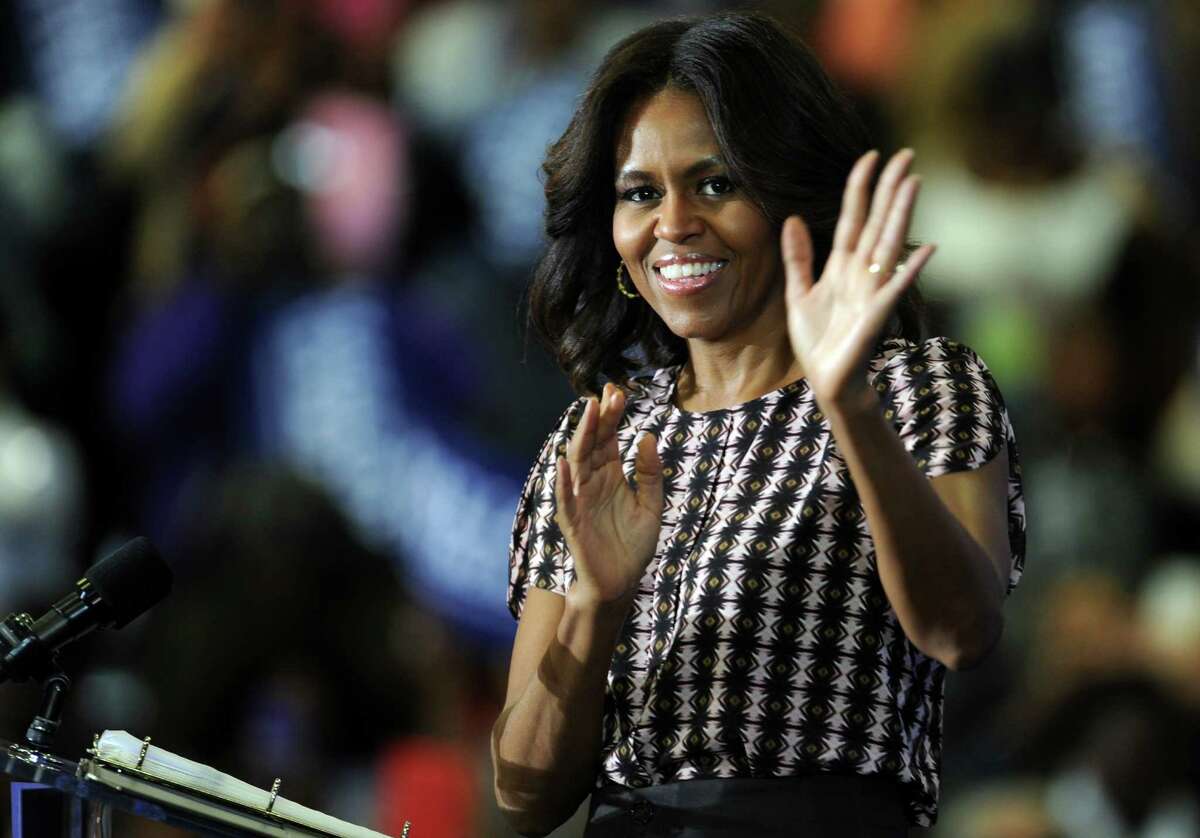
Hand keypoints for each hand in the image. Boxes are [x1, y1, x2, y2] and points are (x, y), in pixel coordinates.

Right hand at [555, 383, 662, 607]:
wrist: (621, 582)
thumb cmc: (633, 544)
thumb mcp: (651, 506)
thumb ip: (650, 474)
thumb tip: (648, 437)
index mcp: (612, 476)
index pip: (609, 439)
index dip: (612, 416)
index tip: (618, 391)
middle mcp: (593, 483)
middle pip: (593, 444)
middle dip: (599, 419)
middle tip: (608, 394)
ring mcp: (580, 501)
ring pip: (578, 464)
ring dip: (582, 438)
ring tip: (589, 414)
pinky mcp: (573, 523)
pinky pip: (565, 500)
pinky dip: (563, 482)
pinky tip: (564, 463)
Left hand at [782, 149, 934, 410]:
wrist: (827, 380)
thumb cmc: (818, 341)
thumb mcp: (799, 293)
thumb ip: (798, 257)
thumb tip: (793, 219)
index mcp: (842, 265)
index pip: (854, 217)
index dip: (860, 188)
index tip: (870, 156)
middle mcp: (861, 272)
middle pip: (877, 222)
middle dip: (889, 189)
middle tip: (906, 155)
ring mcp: (872, 291)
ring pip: (888, 244)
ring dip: (901, 215)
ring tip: (914, 183)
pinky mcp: (876, 315)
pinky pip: (895, 288)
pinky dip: (910, 269)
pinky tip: (927, 248)